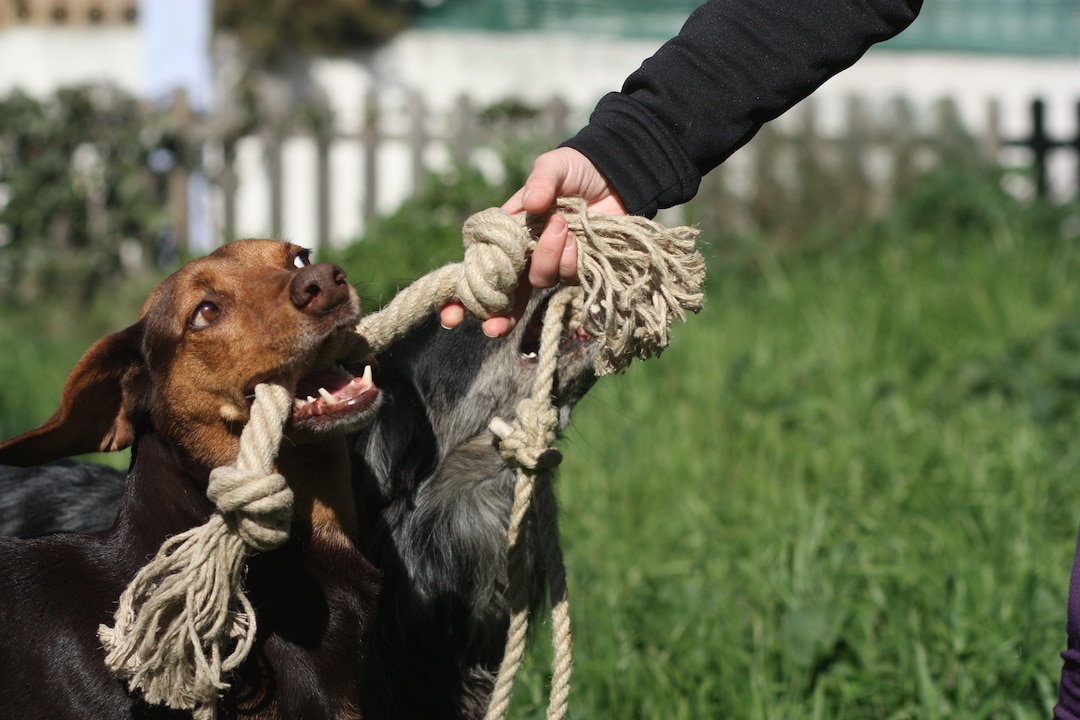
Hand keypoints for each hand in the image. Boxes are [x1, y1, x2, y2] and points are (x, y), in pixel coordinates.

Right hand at [440, 147, 626, 335]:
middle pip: (505, 292)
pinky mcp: (577, 268)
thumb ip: (540, 181)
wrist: (616, 177)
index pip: (480, 265)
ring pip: (539, 280)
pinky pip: (567, 275)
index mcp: (508, 233)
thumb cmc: (576, 170)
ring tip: (561, 225)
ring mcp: (551, 263)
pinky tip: (575, 236)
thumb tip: (531, 204)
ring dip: (546, 258)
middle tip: (491, 328)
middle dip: (497, 314)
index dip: (462, 293)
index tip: (449, 314)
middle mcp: (526, 253)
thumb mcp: (554, 167)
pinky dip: (569, 258)